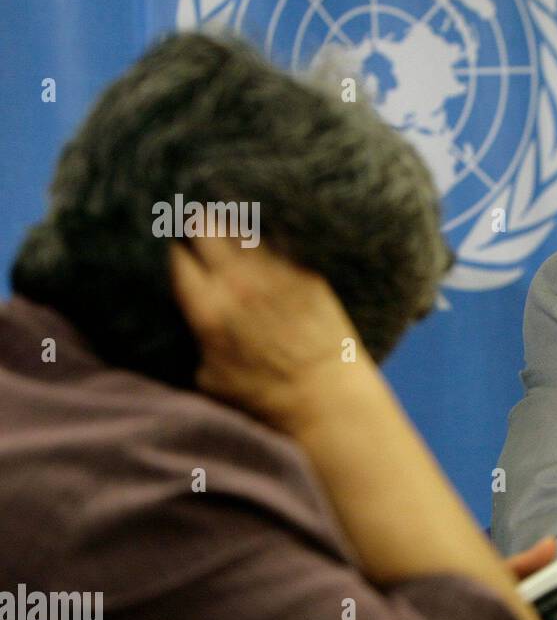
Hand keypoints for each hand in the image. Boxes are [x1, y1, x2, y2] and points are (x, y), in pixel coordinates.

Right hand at [169, 236, 362, 432]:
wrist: (326, 398)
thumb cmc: (264, 397)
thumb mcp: (208, 378)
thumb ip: (192, 341)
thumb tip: (186, 319)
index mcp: (209, 309)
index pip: (175, 258)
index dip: (168, 247)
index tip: (166, 244)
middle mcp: (240, 284)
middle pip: (206, 228)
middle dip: (196, 223)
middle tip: (192, 221)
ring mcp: (276, 275)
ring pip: (243, 232)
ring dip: (230, 228)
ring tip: (223, 223)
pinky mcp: (307, 275)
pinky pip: (280, 246)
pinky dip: (266, 242)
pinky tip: (262, 242)